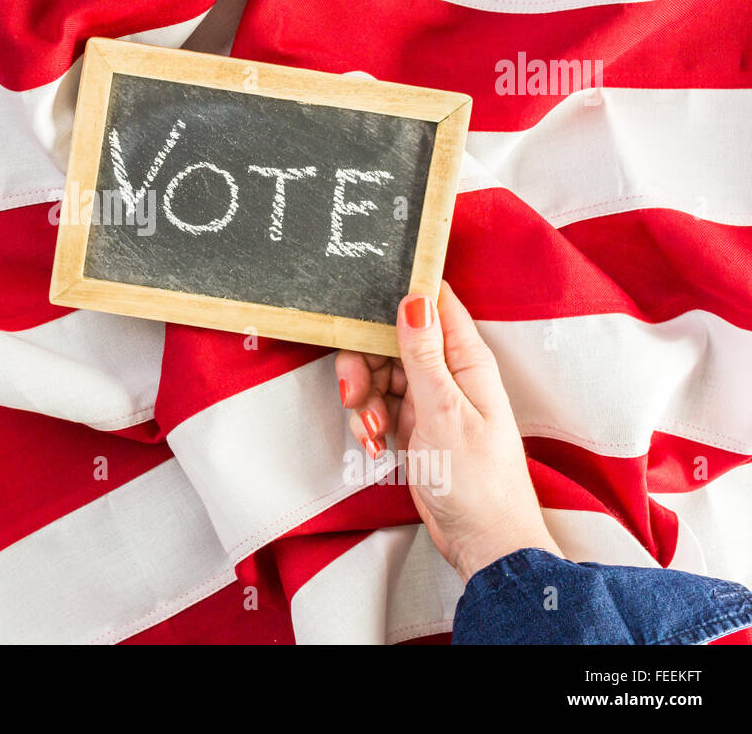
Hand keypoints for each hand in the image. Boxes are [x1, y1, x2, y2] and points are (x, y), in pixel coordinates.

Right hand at [335, 281, 561, 581]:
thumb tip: (414, 298)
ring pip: (379, 373)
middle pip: (391, 338)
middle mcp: (448, 372)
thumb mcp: (444, 411)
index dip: (398, 297)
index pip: (433, 302)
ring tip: (370, 431)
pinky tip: (375, 446)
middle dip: (363, 362)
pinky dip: (368, 422)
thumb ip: (424, 354)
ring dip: (363, 399)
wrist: (482, 541)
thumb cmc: (478, 482)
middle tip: (355, 393)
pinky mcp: (415, 424)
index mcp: (466, 359)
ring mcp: (430, 398)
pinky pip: (378, 405)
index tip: (364, 312)